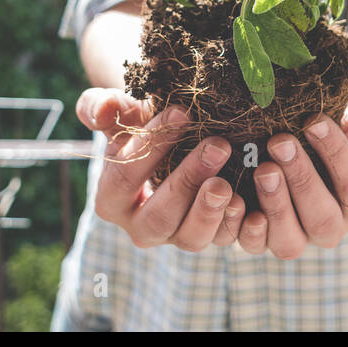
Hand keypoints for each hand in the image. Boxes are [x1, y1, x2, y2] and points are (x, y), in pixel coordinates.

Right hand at [75, 88, 246, 251]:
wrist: (173, 141)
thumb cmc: (141, 126)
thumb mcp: (119, 112)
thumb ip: (100, 106)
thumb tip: (103, 110)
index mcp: (110, 201)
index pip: (125, 178)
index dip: (151, 146)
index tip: (181, 112)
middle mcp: (141, 228)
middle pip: (159, 215)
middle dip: (188, 180)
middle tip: (218, 146)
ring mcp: (175, 237)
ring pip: (190, 237)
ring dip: (210, 210)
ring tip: (226, 182)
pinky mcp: (206, 237)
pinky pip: (220, 240)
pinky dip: (234, 223)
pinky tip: (246, 200)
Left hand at [237, 100, 347, 258]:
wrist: (303, 134)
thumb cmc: (339, 129)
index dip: (335, 154)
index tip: (314, 121)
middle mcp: (332, 229)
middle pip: (322, 217)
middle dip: (301, 178)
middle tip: (280, 141)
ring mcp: (298, 238)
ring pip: (290, 240)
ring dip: (276, 205)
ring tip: (262, 168)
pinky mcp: (263, 239)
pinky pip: (254, 246)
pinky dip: (246, 229)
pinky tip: (238, 200)